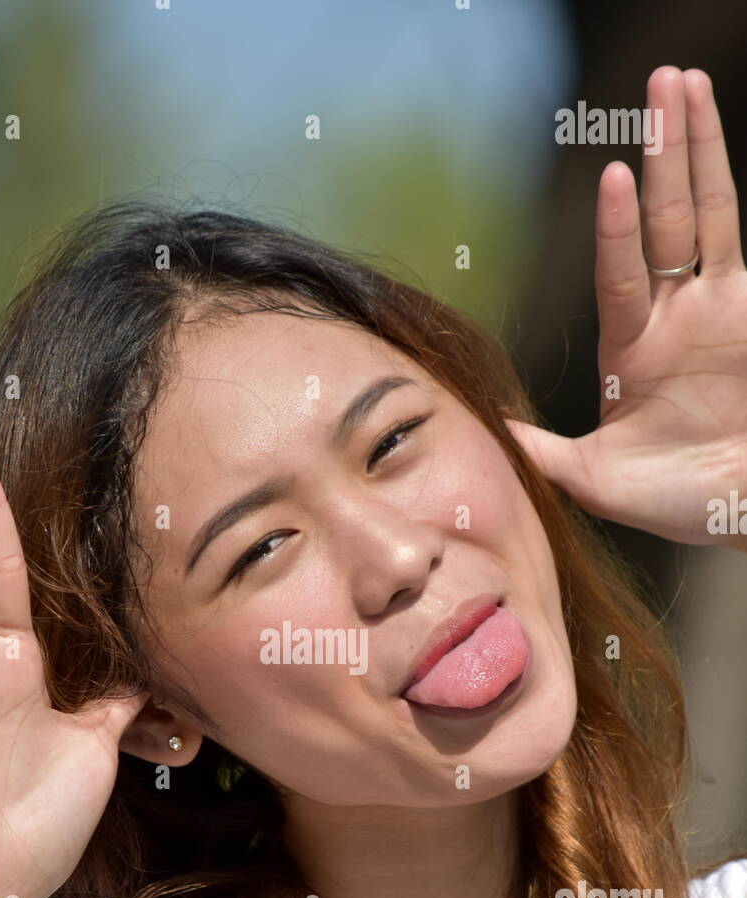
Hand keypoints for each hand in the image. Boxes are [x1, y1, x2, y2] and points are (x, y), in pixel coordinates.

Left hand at [508, 67, 746, 550]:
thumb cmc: (678, 502)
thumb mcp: (599, 482)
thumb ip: (547, 454)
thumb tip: (488, 431)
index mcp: (630, 350)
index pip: (620, 271)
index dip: (618, 226)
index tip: (611, 172)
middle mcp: (671, 316)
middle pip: (665, 219)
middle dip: (661, 154)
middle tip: (657, 83)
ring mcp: (717, 307)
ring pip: (709, 212)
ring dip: (698, 148)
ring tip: (685, 84)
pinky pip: (742, 237)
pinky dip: (731, 185)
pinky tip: (720, 140)